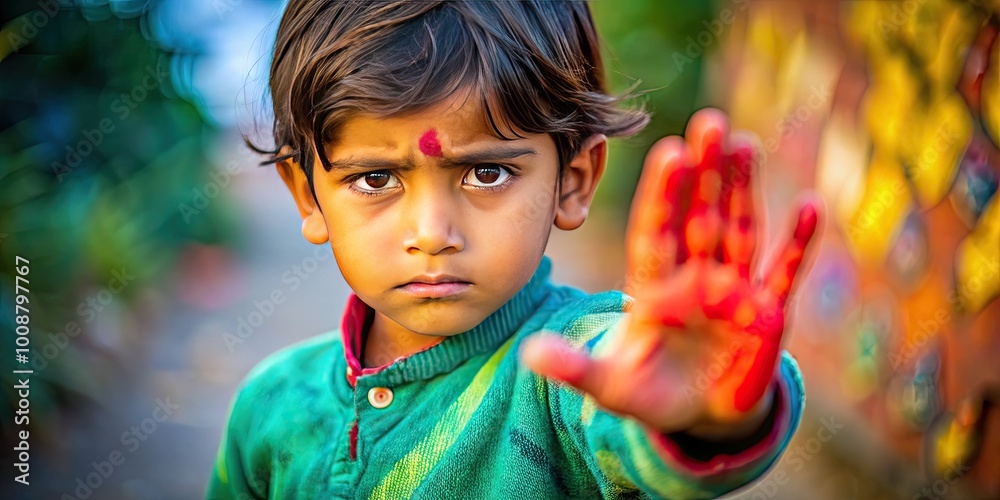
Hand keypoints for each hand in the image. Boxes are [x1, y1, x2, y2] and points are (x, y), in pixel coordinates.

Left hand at [520, 108, 819, 436]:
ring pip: (740, 230)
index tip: (669, 152)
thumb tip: (528, 354)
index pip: (657, 233)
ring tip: (745, 143)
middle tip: (709, 122)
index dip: (664, 196)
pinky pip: (783, 273)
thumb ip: (574, 368)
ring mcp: (733, 292)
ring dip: (745, 190)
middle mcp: (695, 279)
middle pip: (701, 217)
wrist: (697, 414)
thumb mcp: (608, 385)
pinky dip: (797, 244)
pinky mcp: (768, 314)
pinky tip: (808, 205)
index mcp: (654, 289)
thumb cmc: (650, 393)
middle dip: (706, 173)